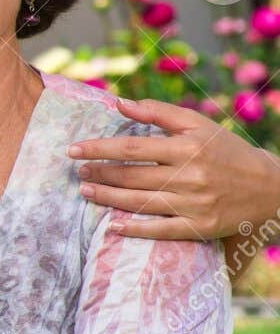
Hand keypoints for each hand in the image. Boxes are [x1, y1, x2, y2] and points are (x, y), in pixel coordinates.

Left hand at [68, 97, 279, 240]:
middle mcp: (190, 176)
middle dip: (100, 173)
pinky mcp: (201, 227)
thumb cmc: (226, 151)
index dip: (99, 148)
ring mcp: (195, 204)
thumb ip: (158, 112)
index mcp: (187, 148)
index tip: (74, 150)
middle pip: (132, 176)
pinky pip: (161, 230)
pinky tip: (113, 225)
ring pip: (141, 202)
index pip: (132, 146)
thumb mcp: (198, 125)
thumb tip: (120, 103)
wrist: (269, 187)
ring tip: (86, 191)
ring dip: (108, 197)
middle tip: (78, 172)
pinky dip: (135, 229)